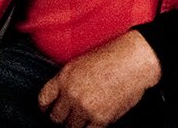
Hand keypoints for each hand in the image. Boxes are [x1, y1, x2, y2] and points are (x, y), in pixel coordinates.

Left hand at [37, 31, 161, 127]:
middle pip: (56, 117)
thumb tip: (62, 96)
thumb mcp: (82, 63)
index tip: (49, 110)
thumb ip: (68, 81)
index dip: (45, 107)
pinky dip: (90, 127)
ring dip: (76, 124)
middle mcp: (71, 93)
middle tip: (68, 116)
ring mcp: (85, 107)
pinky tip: (94, 120)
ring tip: (84, 117)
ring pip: (71, 127)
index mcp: (64, 77)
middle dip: (62, 117)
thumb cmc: (113, 56)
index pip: (43, 99)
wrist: (135, 61)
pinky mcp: (100, 118)